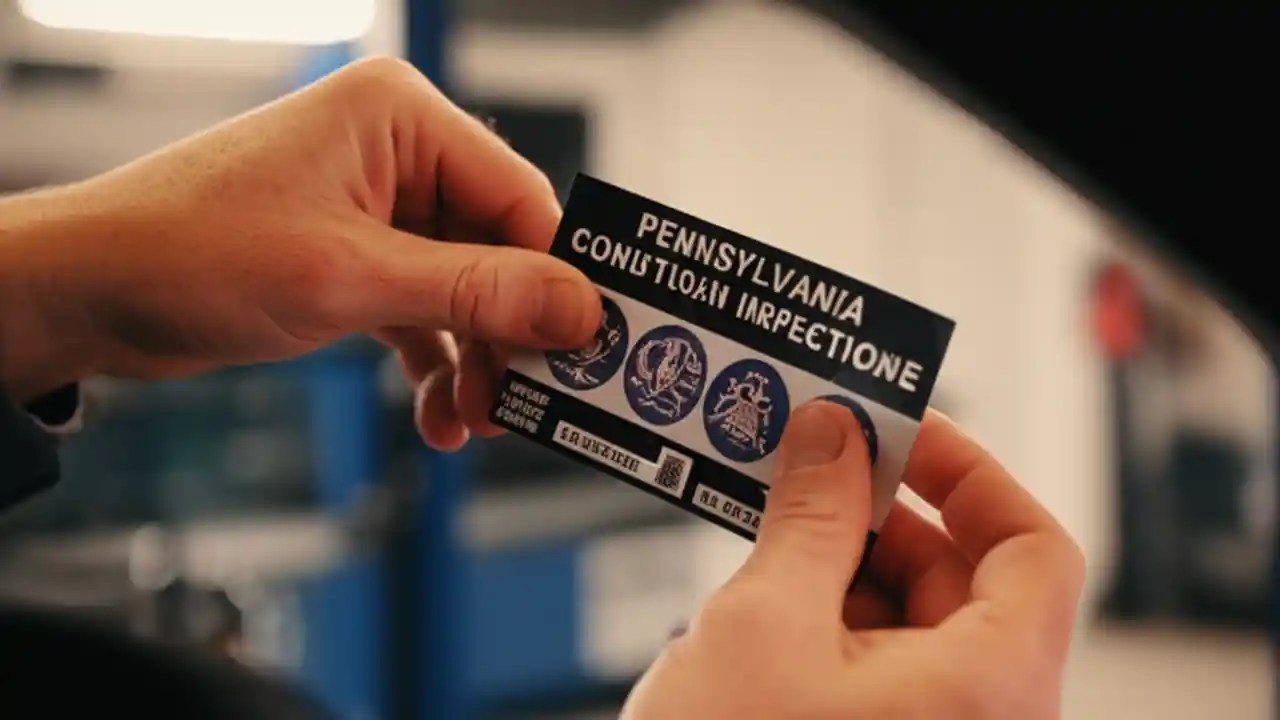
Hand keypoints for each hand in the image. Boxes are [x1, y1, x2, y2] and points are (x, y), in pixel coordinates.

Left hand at [0, 57, 599, 447]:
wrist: (88, 291)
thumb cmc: (191, 250)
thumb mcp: (352, 277)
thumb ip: (475, 292)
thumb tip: (577, 308)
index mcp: (401, 117)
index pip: (519, 197)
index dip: (557, 277)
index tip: (589, 346)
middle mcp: (396, 152)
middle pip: (499, 249)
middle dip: (509, 333)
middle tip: (529, 401)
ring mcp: (376, 206)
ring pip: (465, 289)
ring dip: (473, 360)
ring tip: (473, 420)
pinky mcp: (356, 256)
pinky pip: (423, 311)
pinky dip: (434, 363)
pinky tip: (437, 415)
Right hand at [621, 403, 1084, 719]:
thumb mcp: (762, 626)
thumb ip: (807, 517)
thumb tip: (830, 435)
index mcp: (987, 692)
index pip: (1034, 549)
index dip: (973, 474)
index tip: (902, 430)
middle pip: (966, 577)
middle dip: (884, 510)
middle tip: (812, 459)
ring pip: (914, 618)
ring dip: (846, 557)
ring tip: (774, 519)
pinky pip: (877, 660)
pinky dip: (829, 611)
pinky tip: (770, 582)